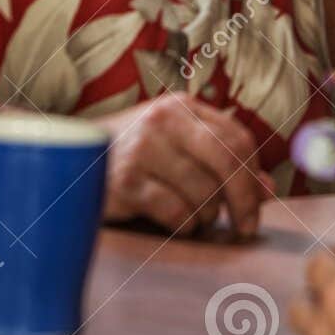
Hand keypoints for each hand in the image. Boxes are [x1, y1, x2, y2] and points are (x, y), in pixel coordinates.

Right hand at [98, 93, 273, 239]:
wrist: (65, 160)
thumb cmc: (130, 156)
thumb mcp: (176, 147)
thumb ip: (220, 162)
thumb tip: (269, 190)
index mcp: (181, 107)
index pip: (237, 137)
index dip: (254, 174)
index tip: (259, 203)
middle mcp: (163, 121)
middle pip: (227, 160)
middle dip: (244, 199)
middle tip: (246, 227)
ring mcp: (142, 150)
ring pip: (202, 193)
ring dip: (205, 216)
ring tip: (192, 218)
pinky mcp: (125, 182)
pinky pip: (176, 213)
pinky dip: (183, 227)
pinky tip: (174, 225)